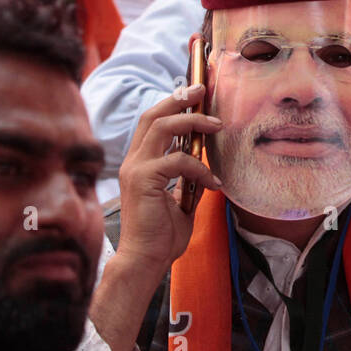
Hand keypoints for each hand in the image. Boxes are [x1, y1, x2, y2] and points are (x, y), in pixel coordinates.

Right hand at [115, 85, 222, 274]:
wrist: (145, 261)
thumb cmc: (161, 236)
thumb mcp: (179, 201)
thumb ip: (187, 181)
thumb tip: (205, 166)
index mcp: (139, 164)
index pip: (151, 123)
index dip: (171, 104)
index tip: (194, 94)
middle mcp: (133, 162)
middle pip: (153, 115)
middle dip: (179, 98)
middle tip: (202, 90)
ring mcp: (135, 169)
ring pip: (162, 127)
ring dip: (193, 121)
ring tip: (217, 125)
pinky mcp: (143, 180)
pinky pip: (177, 161)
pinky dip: (199, 168)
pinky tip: (213, 183)